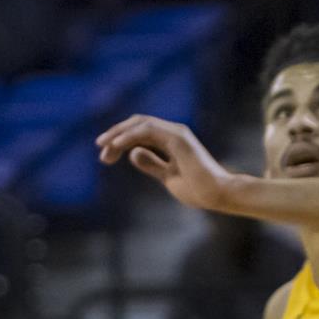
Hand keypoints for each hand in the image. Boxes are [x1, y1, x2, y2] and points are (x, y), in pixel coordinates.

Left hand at [95, 114, 235, 211]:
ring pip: (140, 124)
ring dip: (119, 134)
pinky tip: (116, 145)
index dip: (120, 140)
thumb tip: (133, 153)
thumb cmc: (199, 189)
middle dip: (115, 133)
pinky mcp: (179, 138)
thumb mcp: (167, 176)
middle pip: (137, 123)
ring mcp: (177, 133)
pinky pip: (148, 130)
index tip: (105, 155)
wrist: (219, 195)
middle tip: (99, 147)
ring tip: (104, 146)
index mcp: (171, 140)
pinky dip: (130, 136)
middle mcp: (174, 132)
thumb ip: (152, 164)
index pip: (140, 131)